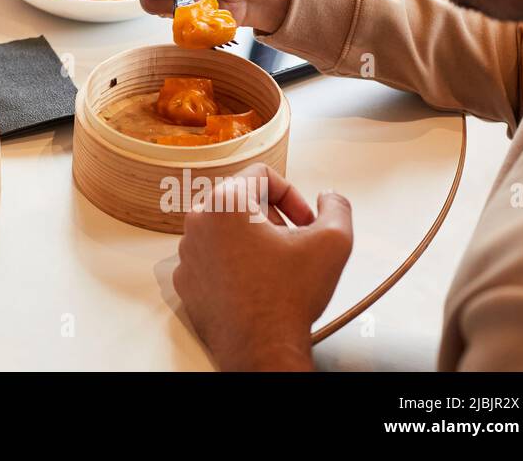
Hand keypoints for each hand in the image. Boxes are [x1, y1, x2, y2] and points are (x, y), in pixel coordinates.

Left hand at [173, 165, 353, 370]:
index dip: (292, 193)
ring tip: (275, 263)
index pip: (261, 173)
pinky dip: (232, 260)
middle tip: (292, 240)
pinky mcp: (185, 277)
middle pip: (239, 198)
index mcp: (226, 203)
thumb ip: (337, 207)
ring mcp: (188, 251)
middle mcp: (199, 221)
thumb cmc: (286, 301)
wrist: (261, 348)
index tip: (304, 219)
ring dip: (251, 237)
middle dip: (271, 214)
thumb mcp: (333, 243)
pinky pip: (210, 254)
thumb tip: (329, 199)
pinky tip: (255, 281)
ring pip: (223, 227)